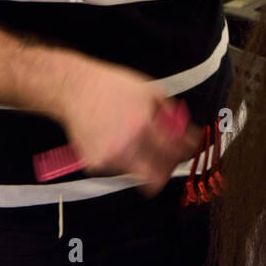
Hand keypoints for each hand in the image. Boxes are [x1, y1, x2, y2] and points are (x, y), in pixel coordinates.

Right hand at [56, 55, 200, 196]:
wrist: (75, 89)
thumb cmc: (114, 87)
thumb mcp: (151, 91)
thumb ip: (171, 114)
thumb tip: (187, 132)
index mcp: (142, 126)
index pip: (174, 152)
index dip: (187, 152)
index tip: (189, 150)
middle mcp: (125, 146)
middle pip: (156, 178)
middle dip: (167, 170)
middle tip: (169, 158)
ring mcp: (107, 158)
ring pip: (138, 175)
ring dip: (144, 164)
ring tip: (136, 140)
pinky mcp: (94, 164)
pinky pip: (118, 170)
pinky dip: (124, 160)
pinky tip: (117, 141)